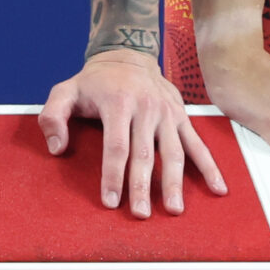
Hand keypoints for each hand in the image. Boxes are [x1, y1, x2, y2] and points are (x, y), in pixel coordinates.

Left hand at [39, 49, 229, 216]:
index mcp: (117, 102)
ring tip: (174, 210)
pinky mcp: (181, 117)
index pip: (116, 145)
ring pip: (173, 152)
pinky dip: (209, 167)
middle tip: (140, 214)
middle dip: (143, 186)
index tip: (110, 201)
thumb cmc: (95, 81)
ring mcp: (166, 113)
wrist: (129, 55)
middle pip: (145, 153)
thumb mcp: (66, 90)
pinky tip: (217, 188)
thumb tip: (57, 148)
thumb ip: (53, 116)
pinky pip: (197, 144)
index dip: (113, 175)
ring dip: (175, 183)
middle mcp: (145, 108)